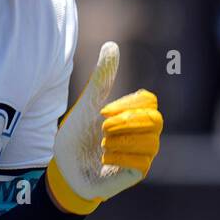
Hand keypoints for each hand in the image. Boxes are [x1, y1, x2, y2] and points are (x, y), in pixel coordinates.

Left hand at [46, 41, 162, 214]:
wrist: (65, 168)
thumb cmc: (78, 135)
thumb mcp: (87, 104)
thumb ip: (102, 78)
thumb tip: (111, 45)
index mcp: (134, 114)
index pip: (148, 100)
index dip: (127, 105)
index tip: (103, 112)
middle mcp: (144, 133)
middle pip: (155, 120)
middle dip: (125, 123)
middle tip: (102, 129)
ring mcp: (143, 154)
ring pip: (150, 142)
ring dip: (120, 142)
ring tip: (102, 146)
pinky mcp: (138, 173)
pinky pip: (141, 163)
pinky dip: (118, 158)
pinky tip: (105, 159)